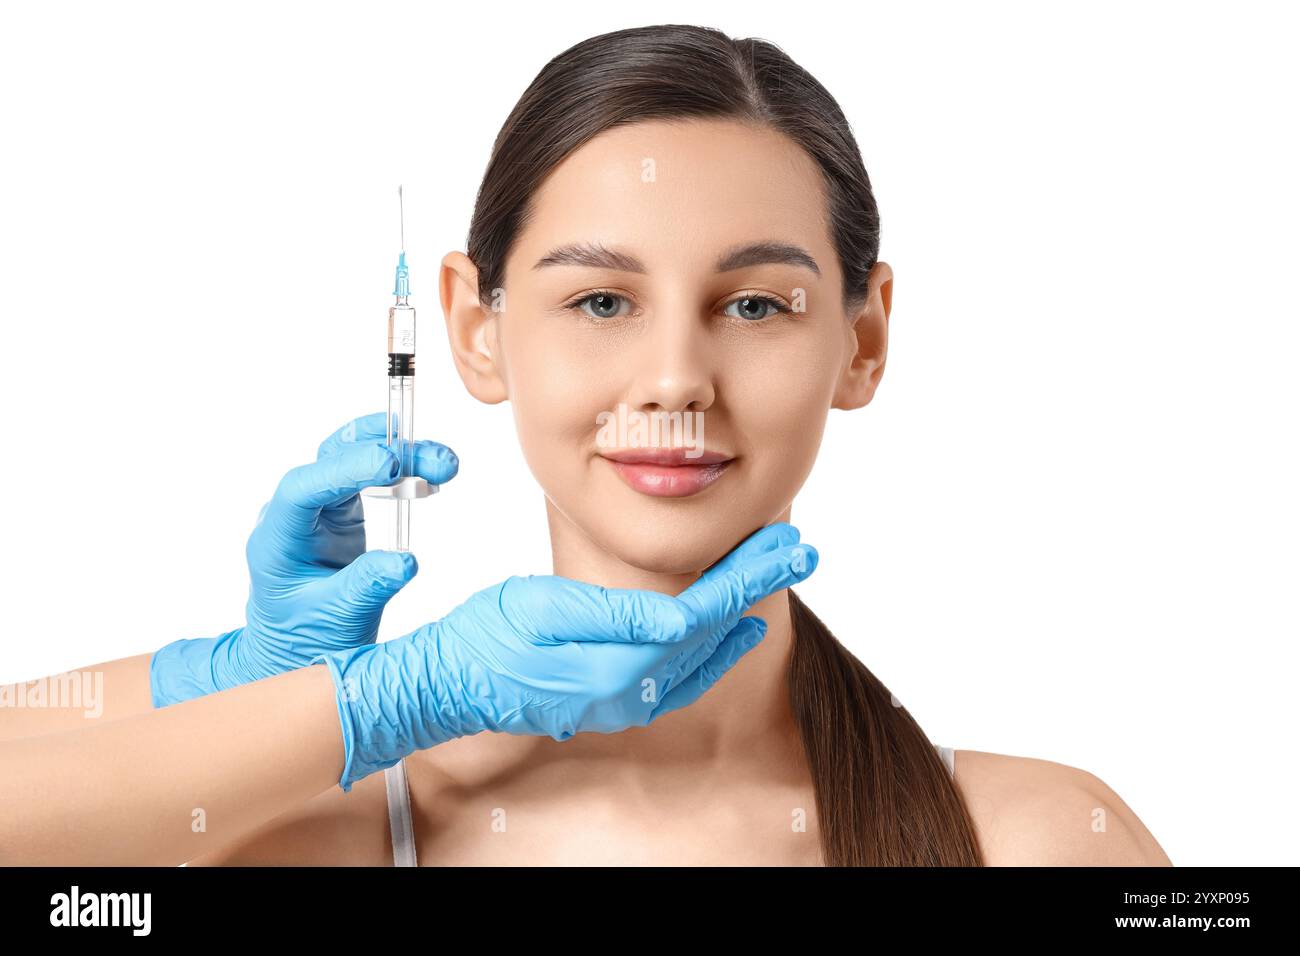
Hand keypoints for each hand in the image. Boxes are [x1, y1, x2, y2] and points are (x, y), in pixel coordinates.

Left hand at [150, 412, 458, 706]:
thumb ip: (366, 587)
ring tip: (446, 464)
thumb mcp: (336, 619)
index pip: (303, 489)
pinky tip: (431, 476)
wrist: (299, 649)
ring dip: (400, 453)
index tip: (390, 465)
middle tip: (439, 461)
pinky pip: (368, 476)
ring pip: (353, 457)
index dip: (345, 469)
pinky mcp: (342, 510)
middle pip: (332, 459)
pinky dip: (401, 469)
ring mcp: (319, 508)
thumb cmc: (306, 638)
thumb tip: (406, 560)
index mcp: (277, 540)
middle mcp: (295, 514)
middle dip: (386, 451)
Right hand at [315, 522, 817, 790]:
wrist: (446, 686)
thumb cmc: (483, 638)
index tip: (785, 544)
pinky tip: (734, 632)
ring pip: (704, 651)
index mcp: (618, 664)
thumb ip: (617, 619)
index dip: (746, 575)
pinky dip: (716, 651)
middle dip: (757, 583)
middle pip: (713, 630)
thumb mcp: (539, 609)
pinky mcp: (613, 700)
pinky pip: (682, 678)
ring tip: (776, 574)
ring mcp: (624, 701)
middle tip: (801, 549)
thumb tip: (684, 619)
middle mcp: (631, 691)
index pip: (702, 613)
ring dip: (743, 608)